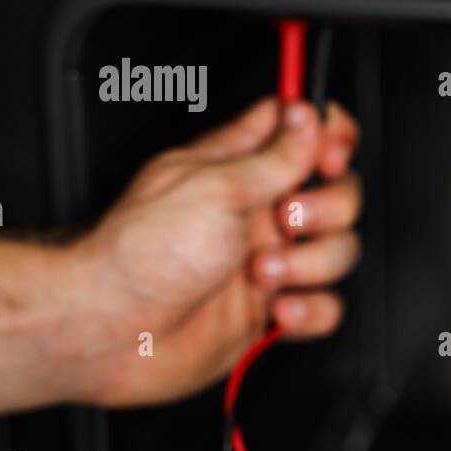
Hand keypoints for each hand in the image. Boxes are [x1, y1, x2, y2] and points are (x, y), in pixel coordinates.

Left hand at [68, 98, 361, 407]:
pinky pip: (326, 307)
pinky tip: (277, 310)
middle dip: (327, 209)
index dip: (329, 135)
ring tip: (262, 272)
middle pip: (338, 193)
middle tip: (289, 219)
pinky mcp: (272, 310)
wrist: (113, 331)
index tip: (328, 154)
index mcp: (240, 168)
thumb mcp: (216, 186)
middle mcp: (259, 213)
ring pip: (338, 251)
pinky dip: (310, 311)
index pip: (302, 130)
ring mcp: (269, 261)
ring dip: (310, 264)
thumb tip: (309, 118)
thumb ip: (275, 155)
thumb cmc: (140, 254)